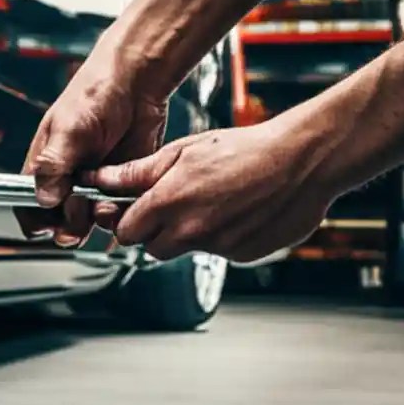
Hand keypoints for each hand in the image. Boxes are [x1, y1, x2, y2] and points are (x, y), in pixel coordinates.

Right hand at [16, 58, 169, 246]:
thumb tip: (44, 198)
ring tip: (103, 203)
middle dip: (68, 225)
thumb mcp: (68, 129)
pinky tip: (123, 199)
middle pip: (58, 220)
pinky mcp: (120, 184)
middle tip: (79, 210)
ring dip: (94, 220)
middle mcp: (66, 179)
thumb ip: (53, 165)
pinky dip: (119, 212)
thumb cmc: (94, 95)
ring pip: (88, 220)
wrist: (137, 83)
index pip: (28, 205)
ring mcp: (93, 184)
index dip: (37, 220)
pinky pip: (116, 211)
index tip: (50, 222)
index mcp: (44, 166)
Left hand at [81, 120, 334, 261]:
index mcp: (168, 204)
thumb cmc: (244, 149)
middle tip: (174, 204)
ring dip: (189, 234)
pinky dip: (221, 237)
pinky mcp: (243, 255)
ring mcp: (218, 247)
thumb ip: (137, 173)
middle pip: (152, 248)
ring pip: (186, 250)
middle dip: (155, 231)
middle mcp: (191, 232)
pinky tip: (237, 210)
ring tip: (212, 200)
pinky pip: (219, 251)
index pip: (126, 232)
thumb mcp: (182, 152)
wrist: (303, 160)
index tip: (134, 209)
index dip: (127, 220)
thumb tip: (99, 180)